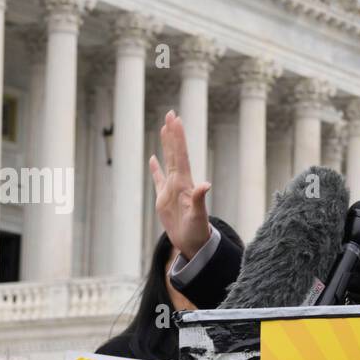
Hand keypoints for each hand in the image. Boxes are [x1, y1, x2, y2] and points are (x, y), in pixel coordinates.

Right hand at [149, 109, 212, 259]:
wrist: (194, 245)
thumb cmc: (197, 232)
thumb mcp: (198, 217)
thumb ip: (199, 200)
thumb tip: (206, 185)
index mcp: (184, 184)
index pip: (181, 155)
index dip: (178, 138)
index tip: (175, 120)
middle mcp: (178, 183)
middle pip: (175, 153)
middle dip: (172, 134)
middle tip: (170, 114)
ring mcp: (171, 190)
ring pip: (167, 161)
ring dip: (166, 145)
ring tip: (164, 128)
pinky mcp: (164, 199)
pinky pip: (157, 179)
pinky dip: (155, 169)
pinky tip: (153, 158)